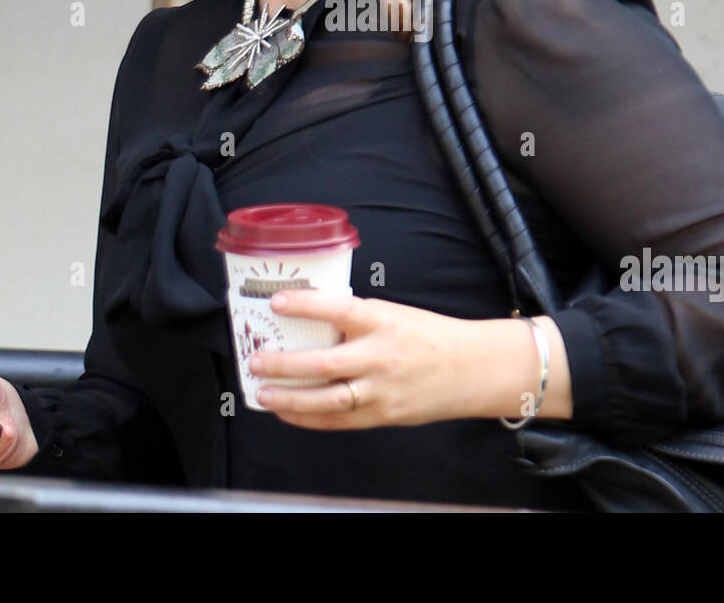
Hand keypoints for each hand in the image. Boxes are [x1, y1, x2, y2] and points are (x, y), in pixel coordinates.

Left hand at [248, 290, 471, 428]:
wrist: (467, 369)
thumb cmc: (426, 335)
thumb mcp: (393, 314)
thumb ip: (356, 319)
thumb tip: (312, 319)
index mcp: (383, 322)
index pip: (340, 310)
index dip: (307, 305)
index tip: (277, 302)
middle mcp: (380, 357)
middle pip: (325, 364)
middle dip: (284, 365)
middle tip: (256, 360)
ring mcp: (380, 390)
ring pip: (327, 400)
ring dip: (290, 398)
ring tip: (263, 392)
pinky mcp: (382, 415)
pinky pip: (338, 421)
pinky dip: (308, 418)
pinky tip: (287, 411)